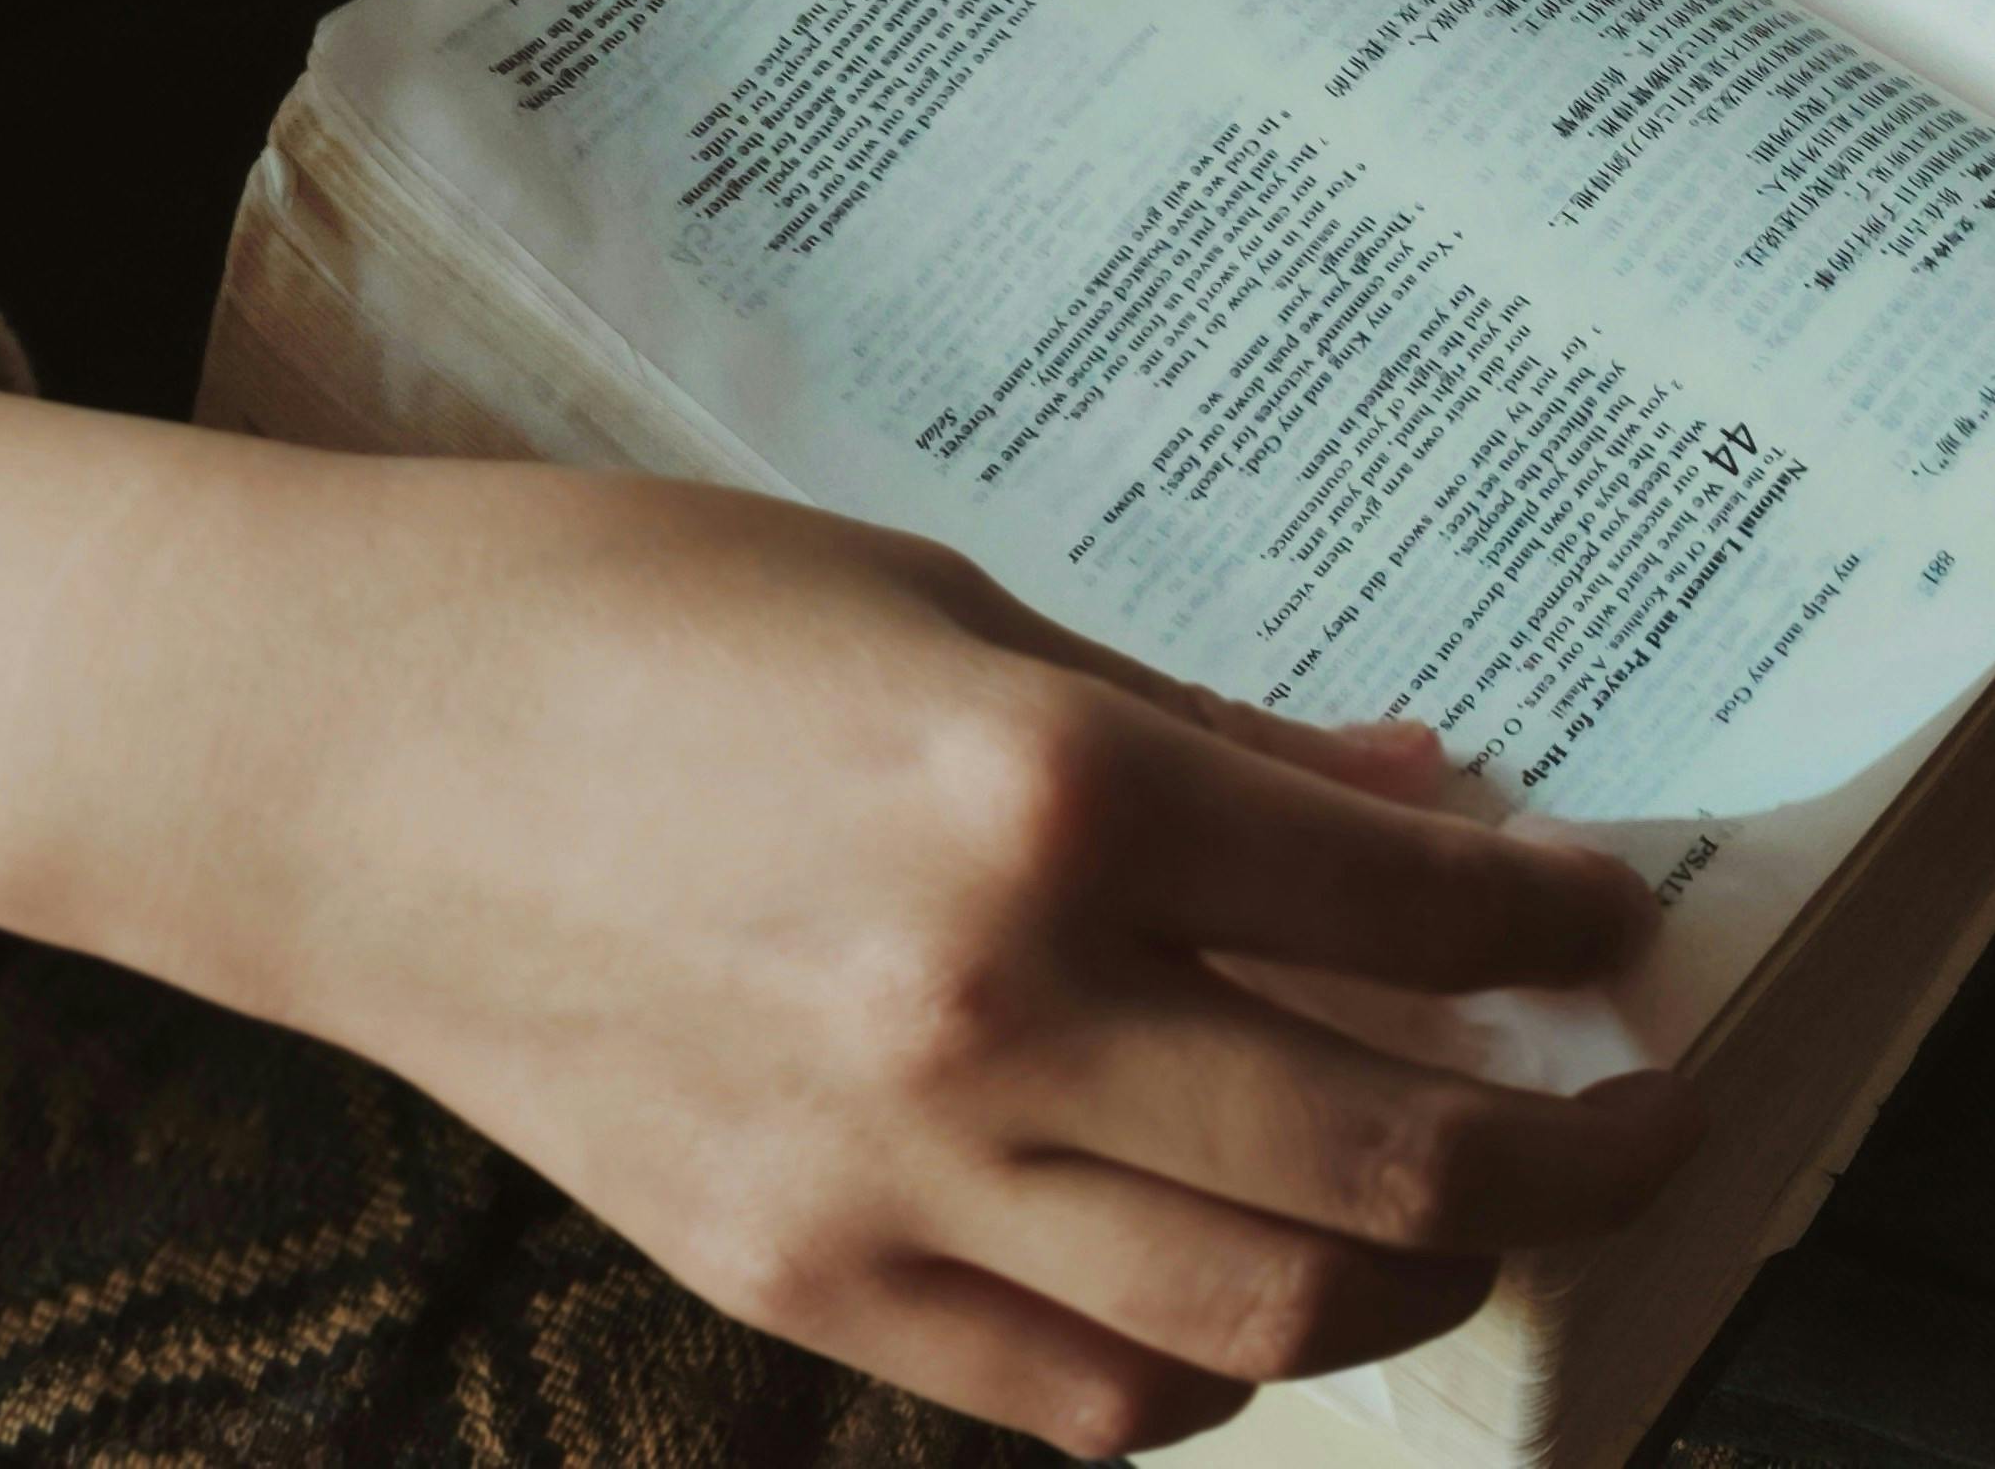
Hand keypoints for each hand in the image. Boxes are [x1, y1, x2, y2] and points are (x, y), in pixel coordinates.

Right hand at [0, 353, 1692, 1452]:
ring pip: (1265, 1329)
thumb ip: (1210, 737)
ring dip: (1430, 1284)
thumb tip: (1425, 803)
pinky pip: (1078, 1397)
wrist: (340, 753)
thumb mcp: (962, 605)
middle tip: (1654, 1111)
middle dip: (1586, 1154)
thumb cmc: (645, 613)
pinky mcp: (795, 1286)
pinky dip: (1215, 1367)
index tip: (1622, 922)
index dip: (1565, 928)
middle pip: (1391, 1169)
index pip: (1413, 913)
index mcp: (1048, 795)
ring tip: (1490, 1208)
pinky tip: (1256, 1282)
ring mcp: (889, 1182)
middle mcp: (993, 1014)